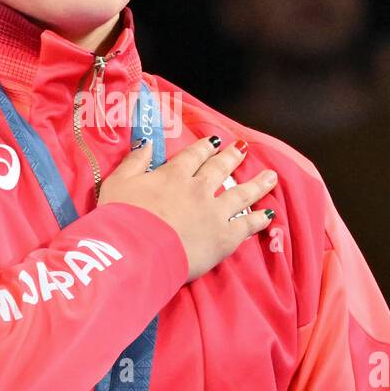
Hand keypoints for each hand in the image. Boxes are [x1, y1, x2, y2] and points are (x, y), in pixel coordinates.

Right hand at [98, 135, 277, 281]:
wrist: (137, 250)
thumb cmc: (122, 218)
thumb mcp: (118, 183)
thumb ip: (134, 162)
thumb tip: (145, 144)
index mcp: (173, 175)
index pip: (193, 156)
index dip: (204, 147)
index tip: (215, 141)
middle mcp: (198, 189)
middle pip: (220, 169)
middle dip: (232, 157)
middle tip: (243, 149)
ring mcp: (215, 212)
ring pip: (241, 194)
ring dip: (257, 184)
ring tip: (270, 176)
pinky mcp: (225, 236)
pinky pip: (247, 224)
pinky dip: (258, 219)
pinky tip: (269, 214)